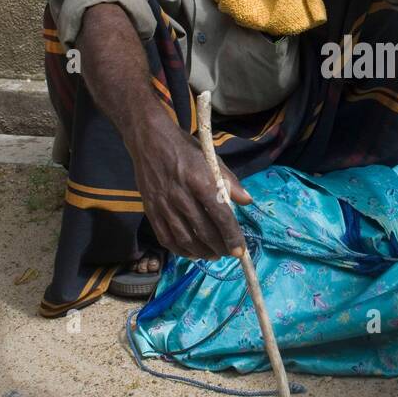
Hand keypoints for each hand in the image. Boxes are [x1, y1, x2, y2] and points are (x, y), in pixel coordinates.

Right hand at [126, 108, 252, 259]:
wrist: (149, 141)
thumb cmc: (185, 149)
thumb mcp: (211, 159)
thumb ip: (230, 182)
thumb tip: (248, 201)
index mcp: (200, 181)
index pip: (220, 215)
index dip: (232, 236)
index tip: (241, 251)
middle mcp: (181, 196)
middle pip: (204, 231)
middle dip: (220, 247)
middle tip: (229, 253)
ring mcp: (163, 205)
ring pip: (185, 239)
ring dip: (202, 252)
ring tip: (213, 255)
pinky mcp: (150, 210)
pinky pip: (165, 237)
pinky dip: (180, 250)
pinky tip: (191, 253)